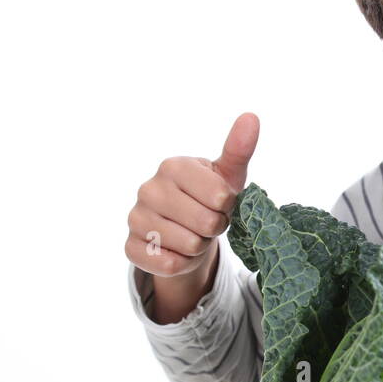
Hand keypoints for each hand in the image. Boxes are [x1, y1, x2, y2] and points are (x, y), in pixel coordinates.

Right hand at [125, 113, 259, 278]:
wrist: (185, 232)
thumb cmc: (208, 199)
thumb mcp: (227, 176)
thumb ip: (238, 149)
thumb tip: (251, 117)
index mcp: (172, 167)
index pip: (220, 196)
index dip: (228, 207)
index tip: (220, 203)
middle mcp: (148, 189)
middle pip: (206, 223)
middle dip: (215, 228)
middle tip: (208, 222)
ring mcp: (135, 218)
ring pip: (189, 246)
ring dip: (200, 247)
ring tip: (193, 234)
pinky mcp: (131, 247)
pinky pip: (170, 264)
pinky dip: (183, 263)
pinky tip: (178, 251)